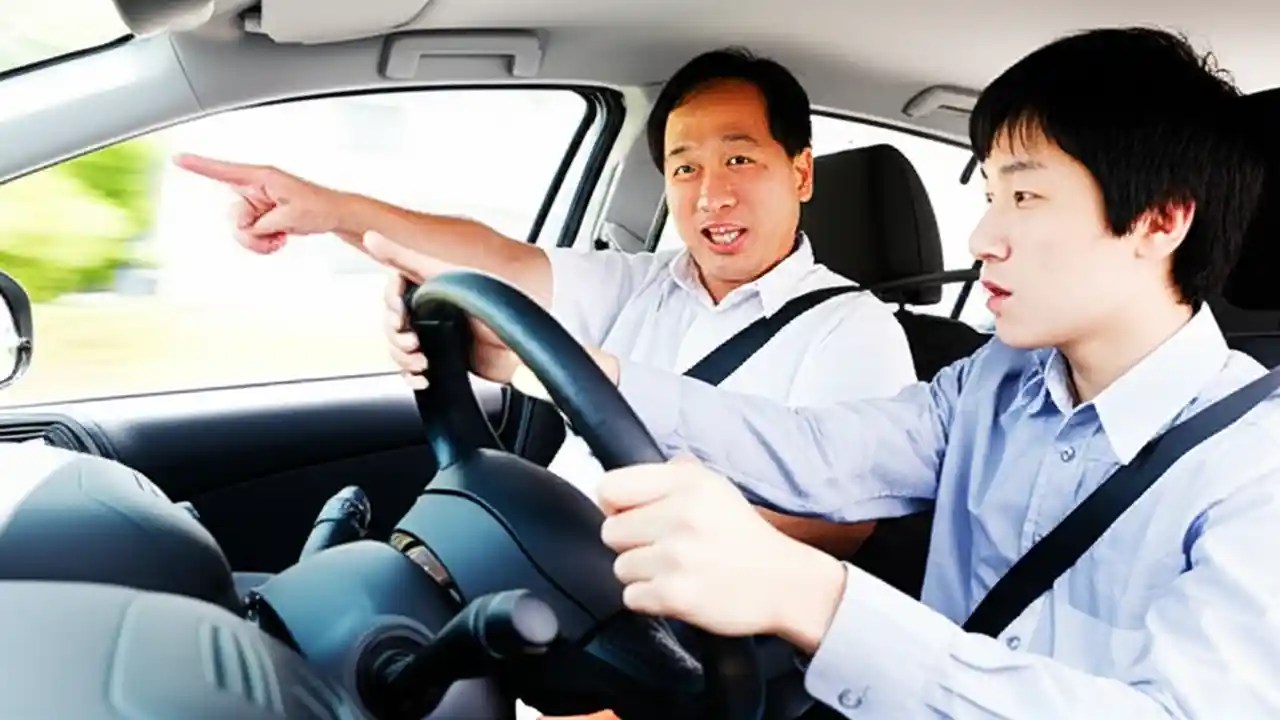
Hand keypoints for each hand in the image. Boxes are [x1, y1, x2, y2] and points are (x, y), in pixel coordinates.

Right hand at [173, 153, 350, 253]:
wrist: (331, 215)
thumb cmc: (318, 207)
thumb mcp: (292, 216)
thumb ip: (266, 223)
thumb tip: (251, 229)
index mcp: (262, 178)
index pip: (224, 171)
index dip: (200, 166)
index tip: (178, 158)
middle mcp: (255, 189)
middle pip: (234, 217)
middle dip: (252, 231)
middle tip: (276, 230)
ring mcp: (256, 204)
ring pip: (240, 231)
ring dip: (260, 241)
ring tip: (281, 236)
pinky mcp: (260, 216)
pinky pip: (249, 236)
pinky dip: (263, 243)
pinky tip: (280, 239)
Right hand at [366, 231, 620, 390]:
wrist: (532, 324)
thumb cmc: (497, 289)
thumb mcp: (443, 271)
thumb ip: (404, 256)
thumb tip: (371, 237)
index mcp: (429, 282)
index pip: (392, 296)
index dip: (390, 308)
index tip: (399, 315)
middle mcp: (434, 306)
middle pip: (392, 326)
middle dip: (396, 338)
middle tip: (413, 342)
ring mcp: (442, 333)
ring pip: (402, 349)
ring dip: (403, 359)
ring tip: (422, 361)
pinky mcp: (451, 358)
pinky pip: (419, 369)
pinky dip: (414, 376)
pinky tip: (423, 377)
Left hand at [598, 457, 846, 648]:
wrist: (785, 583)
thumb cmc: (744, 537)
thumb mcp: (714, 487)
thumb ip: (670, 476)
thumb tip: (618, 487)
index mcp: (686, 482)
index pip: (610, 487)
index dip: (616, 506)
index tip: (634, 517)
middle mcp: (680, 514)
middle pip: (610, 531)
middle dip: (631, 543)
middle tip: (664, 548)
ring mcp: (677, 556)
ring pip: (620, 567)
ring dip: (642, 574)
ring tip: (676, 570)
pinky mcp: (675, 595)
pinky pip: (631, 597)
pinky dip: (650, 600)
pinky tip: (678, 590)